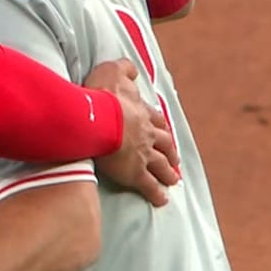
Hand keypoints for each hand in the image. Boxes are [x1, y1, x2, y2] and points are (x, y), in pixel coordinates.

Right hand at [86, 60, 180, 205]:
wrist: (96, 119)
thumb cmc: (101, 94)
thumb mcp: (112, 71)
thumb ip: (124, 68)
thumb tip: (133, 69)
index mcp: (141, 112)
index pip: (156, 120)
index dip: (160, 127)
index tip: (164, 133)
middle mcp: (147, 134)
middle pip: (164, 144)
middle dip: (170, 153)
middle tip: (174, 161)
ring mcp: (143, 155)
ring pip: (160, 166)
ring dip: (168, 173)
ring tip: (172, 180)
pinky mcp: (134, 172)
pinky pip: (148, 186)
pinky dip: (155, 194)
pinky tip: (161, 201)